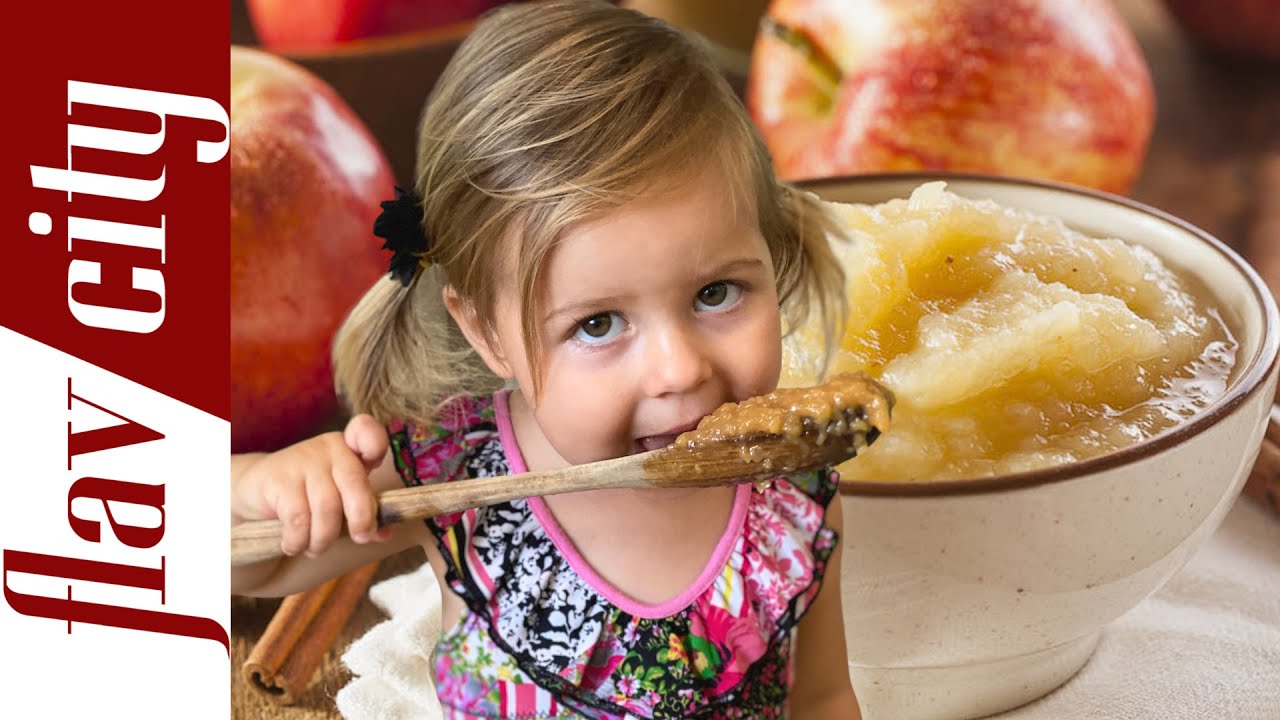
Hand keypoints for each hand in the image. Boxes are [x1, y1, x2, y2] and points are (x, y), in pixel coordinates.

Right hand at [232, 414, 390, 557]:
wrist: (257, 488)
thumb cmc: (308, 493)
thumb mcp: (339, 498)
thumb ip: (363, 512)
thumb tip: (385, 534)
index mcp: (350, 449)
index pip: (367, 434)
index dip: (374, 443)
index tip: (373, 460)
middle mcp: (329, 449)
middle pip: (354, 484)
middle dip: (362, 519)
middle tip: (360, 538)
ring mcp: (302, 461)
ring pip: (326, 509)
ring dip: (323, 539)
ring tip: (316, 548)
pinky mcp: (278, 478)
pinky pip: (298, 518)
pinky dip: (298, 540)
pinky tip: (294, 545)